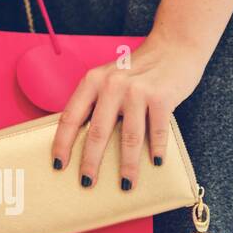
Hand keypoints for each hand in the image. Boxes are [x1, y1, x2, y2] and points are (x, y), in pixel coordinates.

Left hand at [51, 35, 206, 190]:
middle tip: (87, 183)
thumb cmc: (137, 69)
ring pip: (129, 137)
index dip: (62, 143)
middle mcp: (112, 85)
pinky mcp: (162, 97)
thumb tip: (79, 138)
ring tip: (126, 184)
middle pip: (97, 131)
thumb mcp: (108, 78)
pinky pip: (157, 131)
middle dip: (90, 161)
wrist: (173, 48)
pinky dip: (156, 149)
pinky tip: (155, 163)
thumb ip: (95, 101)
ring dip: (127, 165)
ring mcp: (137, 91)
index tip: (58, 165)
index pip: (70, 117)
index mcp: (92, 81)